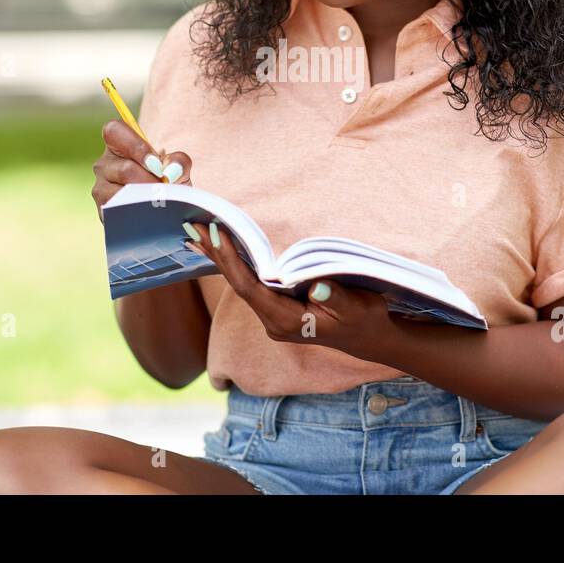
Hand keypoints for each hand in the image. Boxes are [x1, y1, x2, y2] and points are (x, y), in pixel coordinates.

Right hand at [91, 120, 191, 223]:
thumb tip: (171, 171)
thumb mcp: (176, 166)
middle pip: (124, 169)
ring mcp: (100, 188)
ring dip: (146, 198)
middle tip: (165, 188)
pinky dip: (139, 212)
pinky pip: (119, 212)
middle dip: (150, 180)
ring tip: (160, 202)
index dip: (136, 146)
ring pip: (120, 193)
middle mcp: (104, 164)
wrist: (163, 203)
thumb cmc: (166, 178)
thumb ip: (178, 162)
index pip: (114, 131)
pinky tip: (151, 213)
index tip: (156, 163)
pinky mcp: (103, 210)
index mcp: (118, 144)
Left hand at [183, 221, 398, 363]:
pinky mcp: (277, 308)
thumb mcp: (357, 309)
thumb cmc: (366, 319)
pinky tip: (221, 249)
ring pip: (241, 283)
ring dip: (221, 257)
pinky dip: (235, 263)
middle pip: (238, 284)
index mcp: (286, 322)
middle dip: (216, 254)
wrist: (371, 338)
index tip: (218, 232)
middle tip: (192, 224)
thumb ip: (336, 298)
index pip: (250, 288)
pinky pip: (250, 283)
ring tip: (197, 232)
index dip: (233, 260)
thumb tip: (317, 286)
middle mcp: (273, 322)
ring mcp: (273, 316)